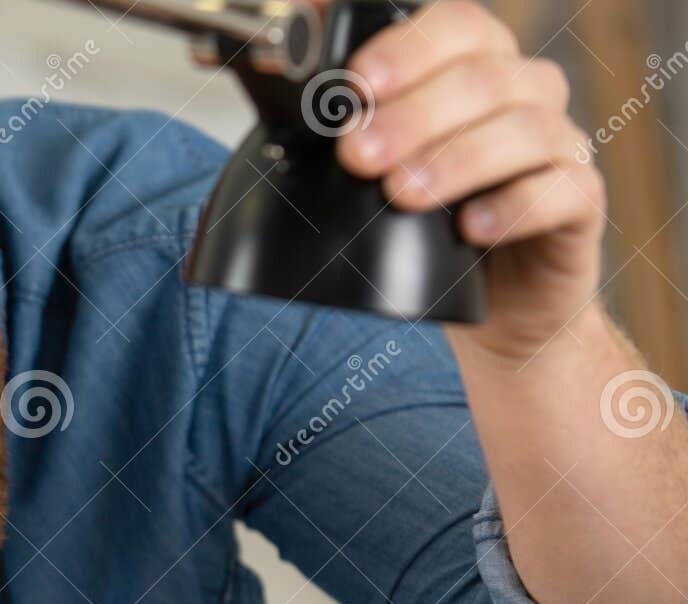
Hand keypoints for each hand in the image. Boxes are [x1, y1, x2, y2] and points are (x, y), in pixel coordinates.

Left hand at [329, 0, 604, 358]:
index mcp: (477, 70)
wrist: (496, 308)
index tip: (358, 85)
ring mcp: (560, 147)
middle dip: (412, 115)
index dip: (407, 49)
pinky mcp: (580, 204)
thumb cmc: (431, 232)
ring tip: (401, 193)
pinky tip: (470, 229)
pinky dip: (514, 206)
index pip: (457, 27)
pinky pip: (562, 191)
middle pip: (483, 78)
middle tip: (358, 155)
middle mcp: (525, 97)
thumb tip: (291, 104)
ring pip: (524, 129)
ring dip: (456, 158)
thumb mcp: (385, 179)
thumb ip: (355, 137)